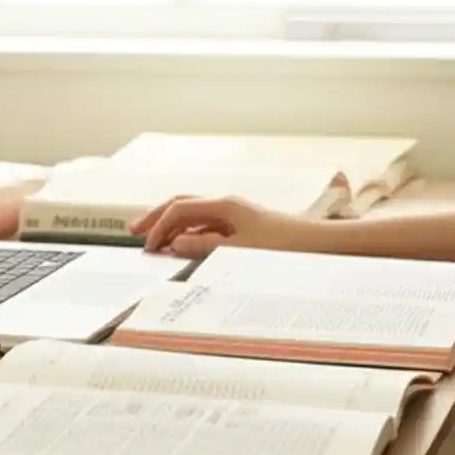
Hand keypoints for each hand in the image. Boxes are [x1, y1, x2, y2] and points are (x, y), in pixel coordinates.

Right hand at [130, 195, 322, 258]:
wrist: (319, 245)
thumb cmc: (285, 245)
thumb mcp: (241, 250)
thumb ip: (205, 246)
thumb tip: (175, 243)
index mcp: (225, 205)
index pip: (179, 210)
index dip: (159, 227)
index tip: (147, 247)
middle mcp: (228, 205)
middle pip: (182, 204)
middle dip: (157, 216)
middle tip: (134, 230)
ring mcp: (235, 215)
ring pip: (194, 215)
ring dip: (172, 226)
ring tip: (154, 239)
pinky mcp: (243, 227)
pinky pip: (208, 226)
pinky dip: (190, 235)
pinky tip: (184, 247)